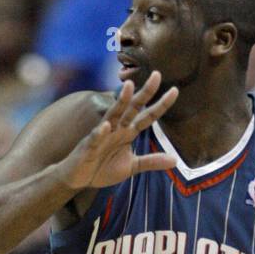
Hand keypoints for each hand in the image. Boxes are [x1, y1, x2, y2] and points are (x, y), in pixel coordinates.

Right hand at [58, 71, 178, 191]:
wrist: (79, 178)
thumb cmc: (103, 169)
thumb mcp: (132, 166)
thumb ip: (151, 161)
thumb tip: (175, 160)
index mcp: (128, 132)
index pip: (148, 116)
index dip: (161, 105)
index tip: (175, 90)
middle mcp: (117, 128)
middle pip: (133, 107)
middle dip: (145, 92)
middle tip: (158, 75)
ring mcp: (102, 135)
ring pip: (113, 114)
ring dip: (121, 101)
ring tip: (129, 86)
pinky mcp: (89, 146)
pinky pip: (95, 138)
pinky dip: (100, 132)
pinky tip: (106, 126)